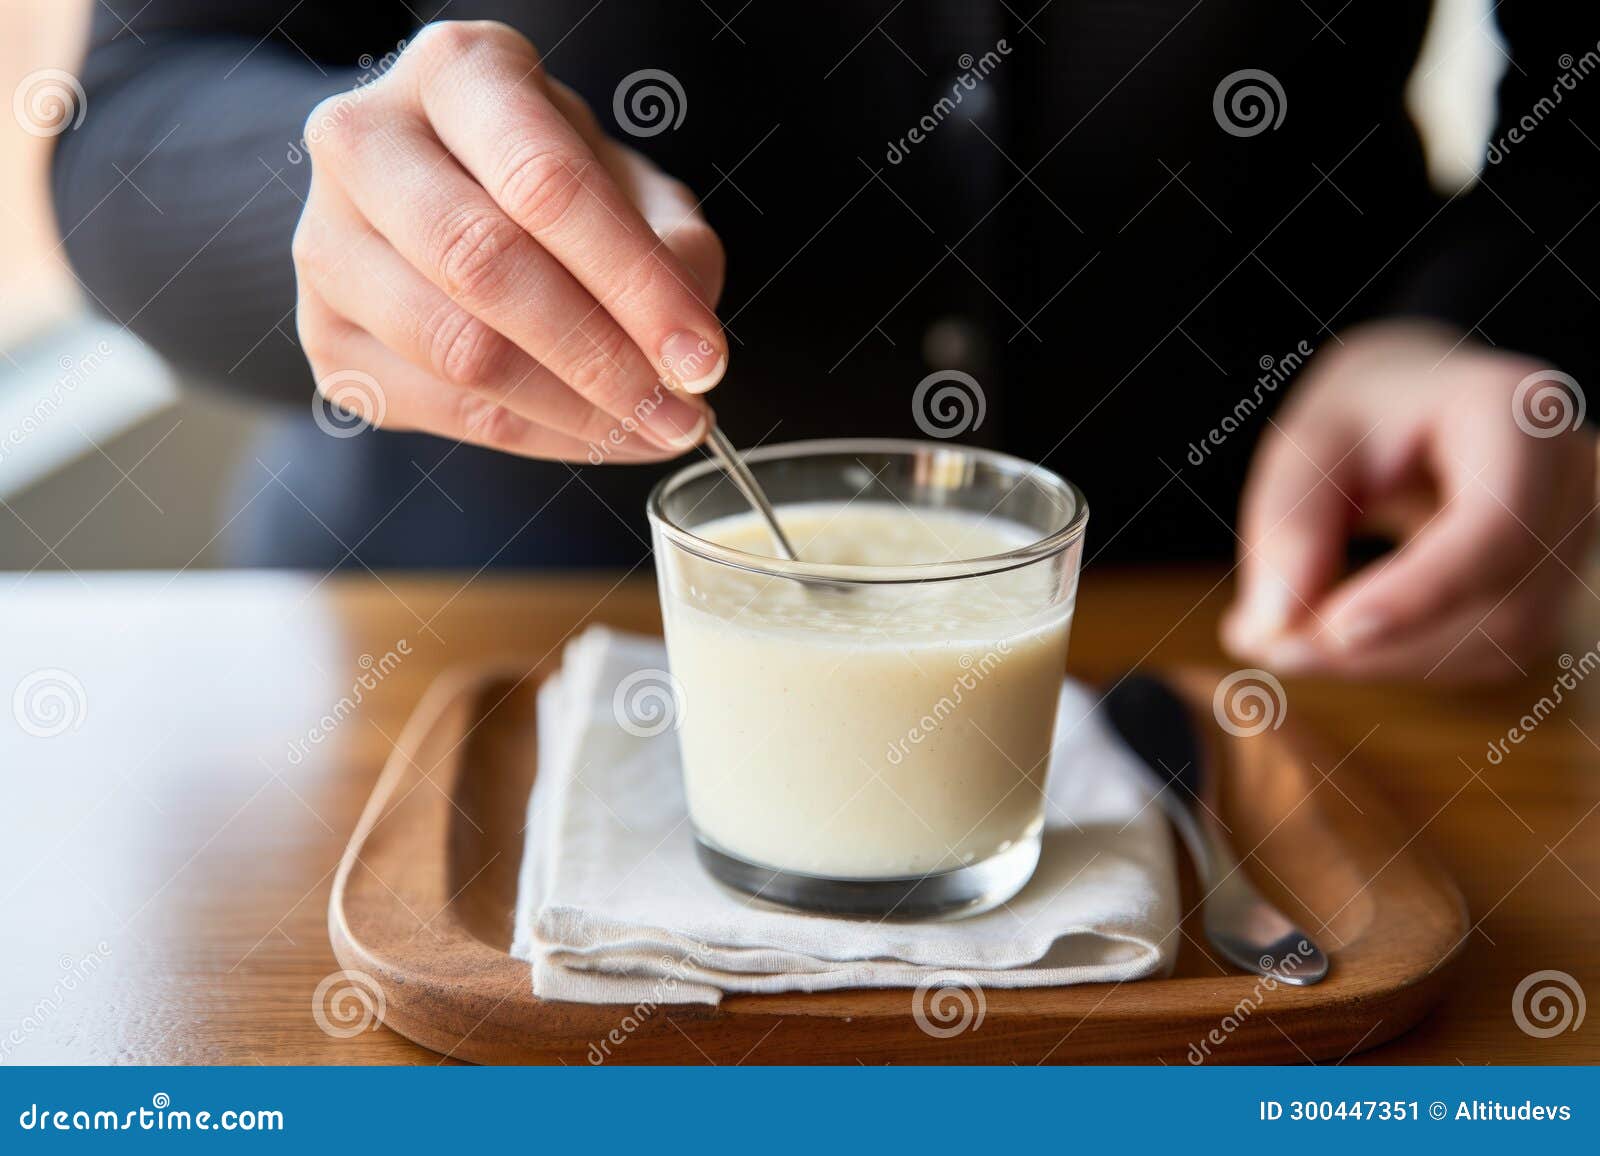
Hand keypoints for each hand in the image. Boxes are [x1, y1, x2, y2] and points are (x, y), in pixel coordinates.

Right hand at [292, 20, 724, 461]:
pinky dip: (539, 436)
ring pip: (457, 351)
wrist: (438, 195)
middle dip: (602, 357)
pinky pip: (446, 410)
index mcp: (454, 73)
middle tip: (681, 411)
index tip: (703, 356)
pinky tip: (596, 433)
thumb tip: (682, 347)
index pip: (543, 182)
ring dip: (575, 411)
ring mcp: (327, 244)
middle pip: (483, 266)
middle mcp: (364, 143)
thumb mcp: (626, 180)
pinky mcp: (326, 339)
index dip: (633, 281)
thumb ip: (669, 245)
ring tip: (653, 429)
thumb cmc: (546, 179)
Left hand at [1223, 319, 1596, 681]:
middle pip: (1495, 595)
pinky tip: (1346, 631)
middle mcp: (1572, 478)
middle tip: (1272, 647)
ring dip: (1383, 659)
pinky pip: (1487, 656)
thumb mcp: (1308, 440)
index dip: (1421, 590)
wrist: (1422, 407)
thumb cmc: (1364, 414)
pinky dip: (1404, 659)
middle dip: (1380, 640)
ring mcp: (1575, 539)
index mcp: (1519, 415)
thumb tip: (1271, 630)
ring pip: (1495, 642)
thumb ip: (1286, 523)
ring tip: (1291, 636)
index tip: (1334, 633)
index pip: (1495, 523)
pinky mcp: (1555, 590)